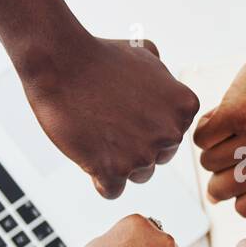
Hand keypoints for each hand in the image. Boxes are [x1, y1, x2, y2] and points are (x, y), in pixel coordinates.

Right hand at [19, 36, 199, 198]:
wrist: (60, 62)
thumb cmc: (98, 57)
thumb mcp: (146, 56)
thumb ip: (165, 79)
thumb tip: (168, 91)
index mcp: (184, 107)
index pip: (173, 134)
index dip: (148, 125)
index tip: (126, 111)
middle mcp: (171, 133)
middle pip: (158, 158)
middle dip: (136, 145)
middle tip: (108, 123)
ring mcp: (143, 154)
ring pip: (138, 175)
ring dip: (119, 162)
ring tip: (98, 135)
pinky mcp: (114, 171)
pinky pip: (112, 190)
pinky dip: (99, 178)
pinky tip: (89, 154)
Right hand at [193, 30, 245, 217]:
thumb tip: (212, 201)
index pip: (244, 209)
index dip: (236, 191)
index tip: (243, 168)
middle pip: (220, 189)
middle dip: (218, 172)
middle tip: (231, 146)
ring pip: (208, 162)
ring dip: (213, 146)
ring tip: (232, 126)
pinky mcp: (238, 112)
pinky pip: (201, 137)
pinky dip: (206, 125)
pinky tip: (224, 112)